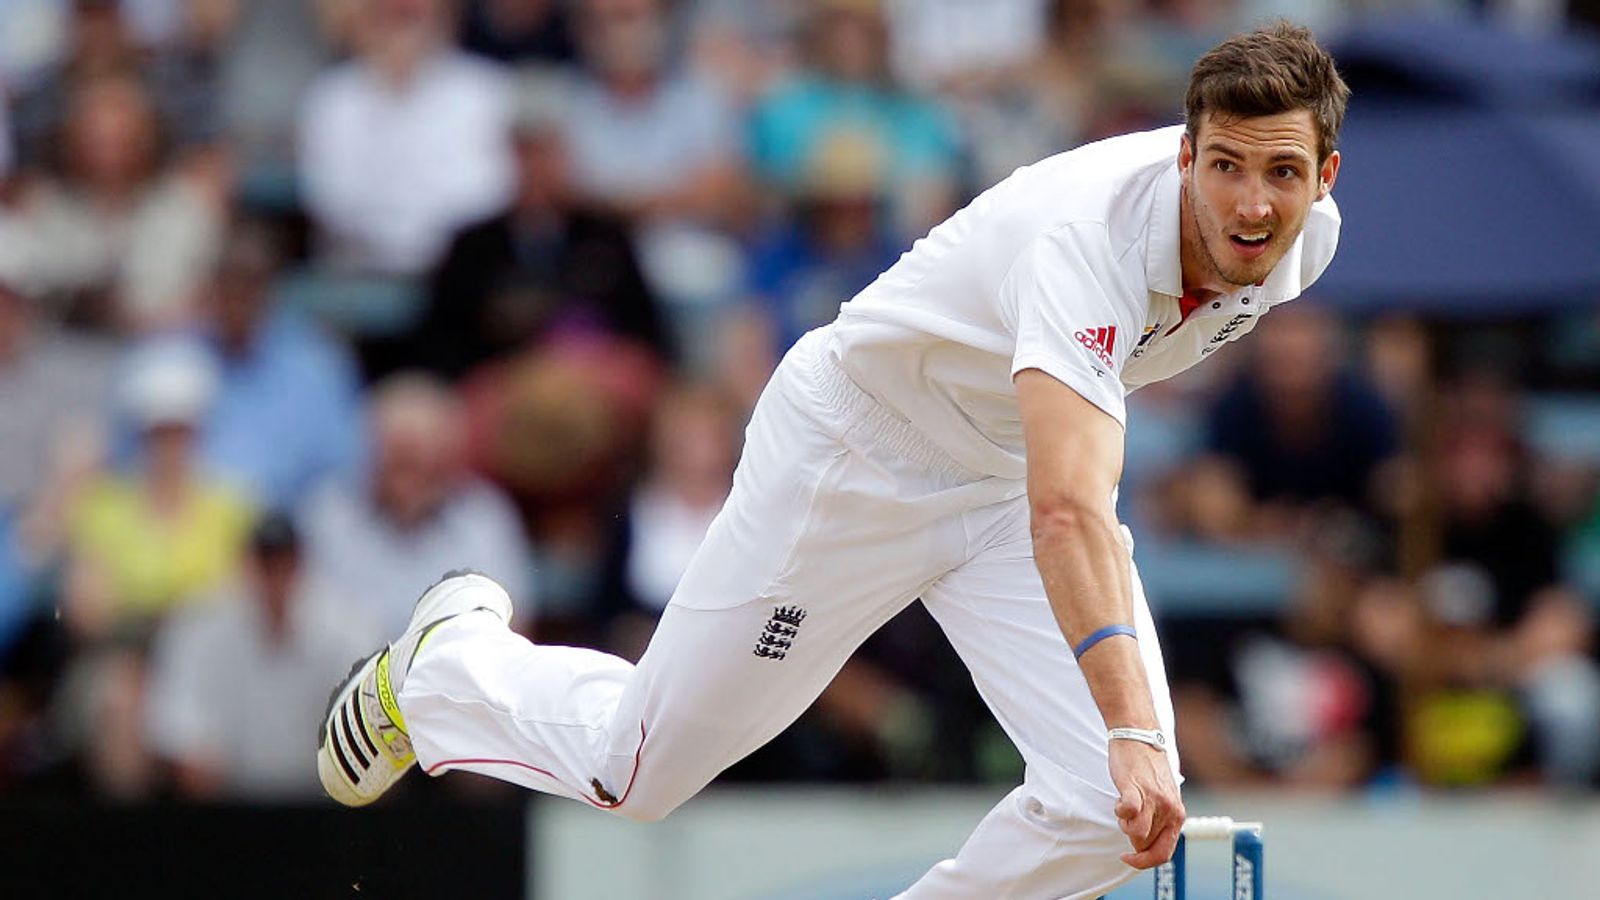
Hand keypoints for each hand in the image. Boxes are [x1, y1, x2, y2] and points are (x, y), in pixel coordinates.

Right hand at [1109, 738, 1184, 868]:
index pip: (1163, 854)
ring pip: (1136, 833)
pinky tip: (1119, 803)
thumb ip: (1159, 819)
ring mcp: (1154, 798)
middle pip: (1145, 844)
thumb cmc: (1146, 767)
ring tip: (1124, 808)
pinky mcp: (1136, 787)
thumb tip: (1144, 844)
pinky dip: (1121, 812)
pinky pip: (1129, 812)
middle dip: (1132, 836)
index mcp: (1177, 814)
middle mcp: (1169, 809)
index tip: (1129, 857)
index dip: (1144, 862)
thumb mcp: (1162, 797)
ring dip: (1125, 825)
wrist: (1138, 735)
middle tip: (1129, 816)